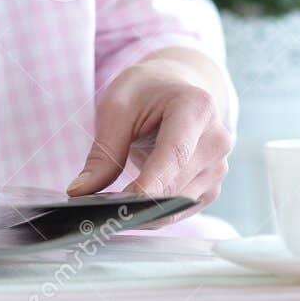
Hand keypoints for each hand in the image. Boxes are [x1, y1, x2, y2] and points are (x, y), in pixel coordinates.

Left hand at [67, 55, 232, 218]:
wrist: (173, 88)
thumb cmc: (145, 92)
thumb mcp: (116, 108)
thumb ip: (103, 152)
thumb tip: (81, 190)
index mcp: (196, 107)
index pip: (175, 152)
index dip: (153, 181)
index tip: (128, 202)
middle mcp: (216, 139)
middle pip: (176, 183)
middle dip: (138, 201)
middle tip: (99, 208)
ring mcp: (218, 165)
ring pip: (179, 203)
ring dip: (145, 211)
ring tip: (112, 204)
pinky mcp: (212, 185)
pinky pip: (183, 210)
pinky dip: (156, 212)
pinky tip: (133, 205)